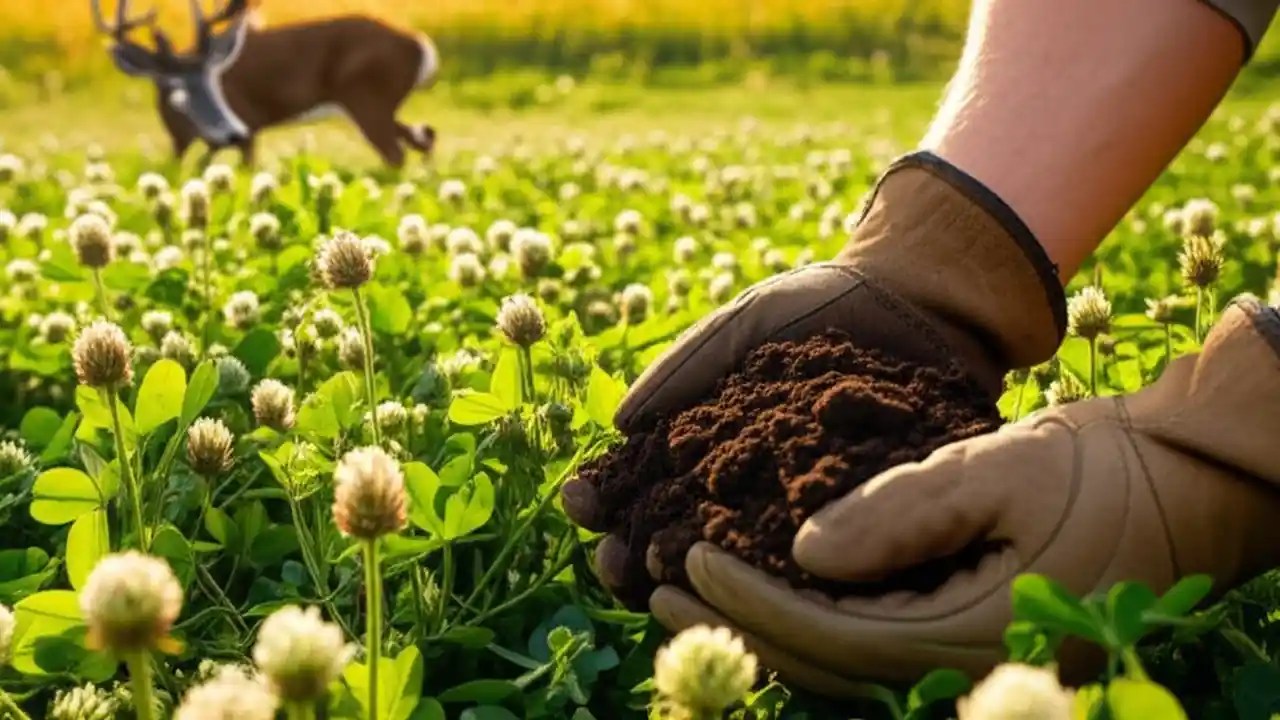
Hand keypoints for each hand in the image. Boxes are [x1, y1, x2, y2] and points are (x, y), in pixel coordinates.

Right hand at [561, 152, 1065, 598]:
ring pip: (740, 566)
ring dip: (694, 582)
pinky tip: (756, 591)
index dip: (607, 499)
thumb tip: (618, 421)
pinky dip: (785, 579)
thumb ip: (685, 366)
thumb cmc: (822, 305)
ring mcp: (805, 518)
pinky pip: (821, 560)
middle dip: (636, 555)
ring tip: (664, 585)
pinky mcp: (863, 528)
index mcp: (712, 448)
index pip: (644, 487)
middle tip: (612, 563)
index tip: (581, 502)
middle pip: (679, 539)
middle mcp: (750, 493)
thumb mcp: (746, 322)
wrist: (920, 299)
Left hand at [649, 298, 1279, 689]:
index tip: (682, 563)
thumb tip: (803, 550)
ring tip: (682, 594)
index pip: (828, 634)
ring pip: (836, 663)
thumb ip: (905, 512)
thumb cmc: (1101, 472)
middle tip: (655, 590)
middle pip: (819, 664)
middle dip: (733, 629)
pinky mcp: (957, 634)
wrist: (1178, 491)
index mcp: (969, 637)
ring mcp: (960, 659)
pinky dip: (802, 620)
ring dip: (757, 630)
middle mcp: (958, 666)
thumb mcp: (1004, 471)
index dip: (747, 603)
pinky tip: (759, 588)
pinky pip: (864, 643)